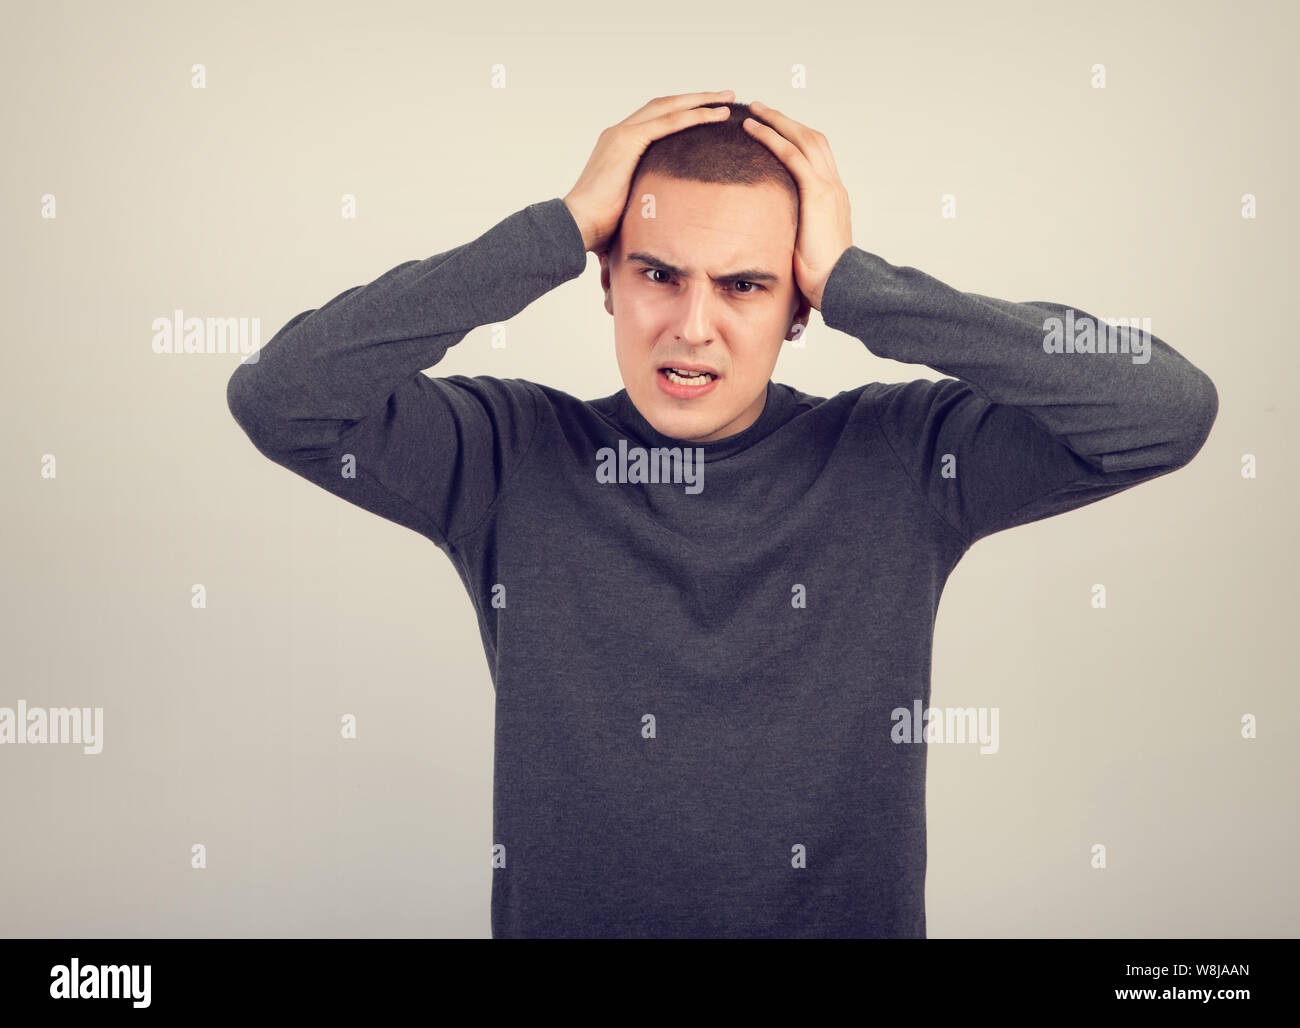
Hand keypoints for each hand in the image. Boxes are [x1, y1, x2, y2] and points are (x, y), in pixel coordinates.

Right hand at [563, 91, 735, 253]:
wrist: (575, 226)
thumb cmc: (596, 228)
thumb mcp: (627, 209)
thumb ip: (642, 207)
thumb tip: (654, 228)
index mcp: (619, 146)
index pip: (656, 119)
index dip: (683, 113)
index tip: (708, 113)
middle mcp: (619, 133)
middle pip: (665, 106)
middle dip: (697, 99)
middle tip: (726, 97)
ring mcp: (622, 134)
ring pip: (669, 107)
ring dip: (701, 102)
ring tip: (728, 100)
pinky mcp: (627, 141)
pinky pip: (668, 122)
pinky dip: (694, 116)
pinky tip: (716, 115)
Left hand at [741, 101, 852, 310]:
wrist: (840, 285)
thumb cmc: (822, 276)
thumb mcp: (806, 245)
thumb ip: (795, 229)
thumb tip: (771, 232)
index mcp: (833, 197)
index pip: (816, 156)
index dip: (795, 139)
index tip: (775, 130)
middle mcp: (834, 186)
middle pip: (811, 139)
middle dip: (785, 121)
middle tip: (761, 109)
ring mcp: (828, 187)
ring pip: (802, 140)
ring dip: (777, 121)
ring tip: (754, 111)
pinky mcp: (818, 194)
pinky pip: (793, 156)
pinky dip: (773, 138)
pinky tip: (754, 130)